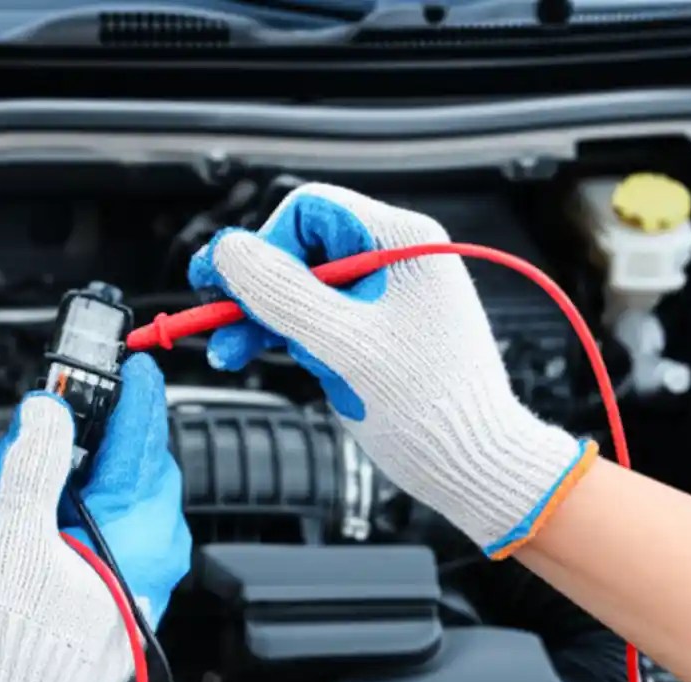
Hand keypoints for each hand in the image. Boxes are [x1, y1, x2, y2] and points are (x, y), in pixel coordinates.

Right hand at [0, 355, 189, 681]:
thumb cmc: (17, 639)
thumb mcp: (11, 535)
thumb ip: (31, 463)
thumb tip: (46, 412)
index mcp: (138, 528)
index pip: (143, 437)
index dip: (134, 392)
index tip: (131, 362)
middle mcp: (156, 548)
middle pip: (140, 462)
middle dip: (104, 433)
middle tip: (63, 416)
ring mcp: (148, 569)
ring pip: (131, 493)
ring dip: (93, 470)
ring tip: (40, 473)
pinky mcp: (132, 585)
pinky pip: (122, 524)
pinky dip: (92, 503)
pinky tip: (51, 511)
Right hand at [188, 183, 595, 557]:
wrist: (474, 463)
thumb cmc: (430, 405)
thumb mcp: (343, 344)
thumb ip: (281, 293)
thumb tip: (227, 249)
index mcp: (399, 241)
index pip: (309, 210)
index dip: (264, 245)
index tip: (232, 289)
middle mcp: (392, 257)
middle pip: (298, 247)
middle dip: (254, 287)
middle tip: (215, 319)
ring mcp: (382, 295)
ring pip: (299, 285)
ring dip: (259, 316)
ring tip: (230, 352)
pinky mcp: (371, 330)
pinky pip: (314, 316)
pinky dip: (282, 334)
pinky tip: (257, 355)